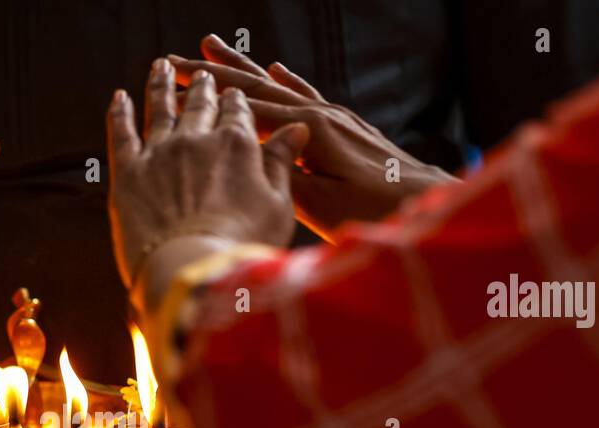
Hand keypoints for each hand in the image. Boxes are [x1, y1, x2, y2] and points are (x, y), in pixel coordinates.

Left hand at [107, 58, 305, 290]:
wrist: (193, 272)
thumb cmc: (243, 247)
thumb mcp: (277, 206)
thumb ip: (280, 164)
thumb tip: (296, 129)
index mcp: (236, 145)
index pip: (237, 111)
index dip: (235, 102)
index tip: (232, 95)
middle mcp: (197, 139)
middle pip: (200, 105)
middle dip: (203, 88)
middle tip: (202, 76)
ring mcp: (159, 152)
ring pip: (160, 108)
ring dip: (161, 85)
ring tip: (161, 67)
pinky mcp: (128, 172)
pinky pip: (122, 132)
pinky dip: (119, 112)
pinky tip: (119, 97)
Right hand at [169, 35, 456, 239]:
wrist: (427, 202)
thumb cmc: (374, 211)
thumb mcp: (319, 204)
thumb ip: (282, 175)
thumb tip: (244, 158)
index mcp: (309, 130)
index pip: (245, 106)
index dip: (206, 93)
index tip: (171, 80)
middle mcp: (321, 112)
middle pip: (255, 86)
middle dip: (213, 72)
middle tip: (174, 57)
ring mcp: (335, 115)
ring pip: (277, 84)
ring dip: (242, 66)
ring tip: (213, 45)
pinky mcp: (346, 126)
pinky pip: (307, 93)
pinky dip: (287, 80)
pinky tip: (276, 68)